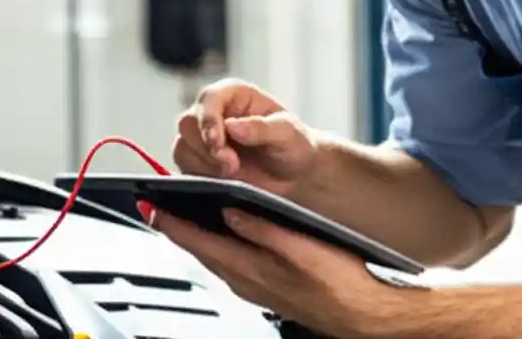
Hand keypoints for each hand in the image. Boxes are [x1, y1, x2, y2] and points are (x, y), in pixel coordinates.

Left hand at [151, 207, 402, 337]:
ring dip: (197, 236)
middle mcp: (247, 283)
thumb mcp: (304, 247)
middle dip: (177, 227)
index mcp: (251, 270)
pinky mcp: (269, 289)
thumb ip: (262, 228)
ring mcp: (257, 289)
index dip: (171, 222)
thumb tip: (230, 210)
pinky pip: (232, 264)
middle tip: (156, 205)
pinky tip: (223, 234)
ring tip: (181, 214)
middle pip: (200, 251)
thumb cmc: (345, 285)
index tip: (150, 204)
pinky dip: (219, 246)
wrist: (372, 316)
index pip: (198, 242)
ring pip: (215, 258)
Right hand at [173, 78, 318, 196]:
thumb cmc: (294, 145)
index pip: (209, 99)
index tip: (219, 143)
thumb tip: (232, 126)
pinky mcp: (198, 161)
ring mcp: (202, 137)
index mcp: (233, 94)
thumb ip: (262, 127)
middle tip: (232, 166)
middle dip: (207, 148)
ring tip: (233, 174)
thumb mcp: (288, 133)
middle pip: (188, 123)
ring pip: (182, 147)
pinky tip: (224, 181)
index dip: (208, 120)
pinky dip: (201, 177)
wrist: (294, 176)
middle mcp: (213, 112)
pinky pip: (184, 168)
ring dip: (204, 165)